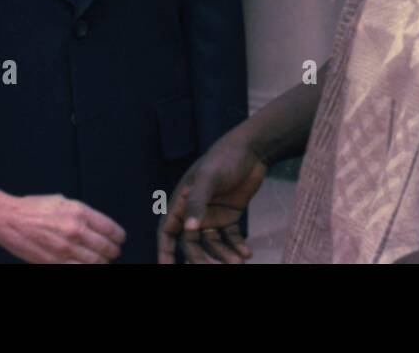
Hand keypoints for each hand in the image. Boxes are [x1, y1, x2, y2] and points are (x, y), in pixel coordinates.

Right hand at [0, 194, 125, 263]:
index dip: (119, 236)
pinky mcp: (55, 261)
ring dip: (103, 262)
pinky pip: (80, 269)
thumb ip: (81, 213)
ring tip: (104, 260)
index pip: (110, 228)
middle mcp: (76, 230)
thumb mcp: (63, 201)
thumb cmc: (32, 208)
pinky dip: (88, 268)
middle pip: (106, 247)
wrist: (9, 219)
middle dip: (113, 251)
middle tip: (114, 251)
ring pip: (96, 261)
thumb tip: (96, 223)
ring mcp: (66, 248)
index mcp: (79, 212)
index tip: (120, 239)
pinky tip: (89, 266)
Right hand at [157, 132, 267, 263]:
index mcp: (181, 202)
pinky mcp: (229, 215)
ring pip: (212, 244)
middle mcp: (194, 212)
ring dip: (223, 255)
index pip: (167, 232)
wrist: (252, 149)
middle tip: (214, 270)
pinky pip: (230, 238)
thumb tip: (189, 229)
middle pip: (191, 244)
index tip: (165, 270)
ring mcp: (212, 215)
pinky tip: (247, 253)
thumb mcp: (209, 177)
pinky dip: (237, 247)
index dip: (165, 252)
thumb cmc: (225, 158)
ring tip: (238, 262)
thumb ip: (197, 202)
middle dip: (200, 259)